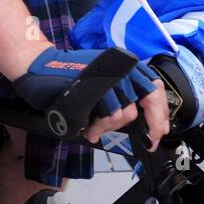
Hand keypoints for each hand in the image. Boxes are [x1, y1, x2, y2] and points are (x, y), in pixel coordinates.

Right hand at [13, 47, 165, 151]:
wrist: (41, 66)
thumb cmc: (68, 74)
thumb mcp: (102, 77)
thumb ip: (121, 92)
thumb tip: (142, 119)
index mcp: (126, 63)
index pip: (155, 87)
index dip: (162, 112)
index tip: (160, 130)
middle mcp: (122, 66)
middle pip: (150, 98)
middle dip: (153, 124)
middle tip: (150, 140)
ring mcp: (109, 76)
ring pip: (126, 112)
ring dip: (110, 126)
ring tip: (95, 128)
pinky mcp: (96, 88)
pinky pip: (107, 115)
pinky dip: (98, 127)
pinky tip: (90, 129)